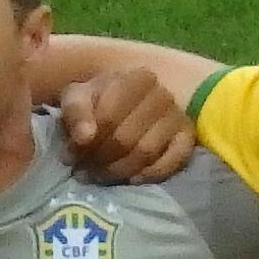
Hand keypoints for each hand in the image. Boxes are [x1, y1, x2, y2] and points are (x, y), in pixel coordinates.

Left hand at [60, 67, 194, 181]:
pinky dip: (151, 174)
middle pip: (126, 138)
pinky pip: (172, 162)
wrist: (125, 103)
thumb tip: (85, 138)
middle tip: (84, 171)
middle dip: (101, 159)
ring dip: (120, 170)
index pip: (109, 117)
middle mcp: (162, 94)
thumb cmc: (99, 101)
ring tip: (101, 176)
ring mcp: (178, 117)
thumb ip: (76, 112)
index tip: (71, 156)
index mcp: (136, 78)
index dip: (87, 142)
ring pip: (146, 152)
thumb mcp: (78, 98)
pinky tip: (132, 179)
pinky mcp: (188, 139)